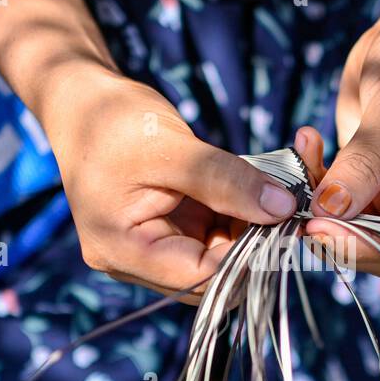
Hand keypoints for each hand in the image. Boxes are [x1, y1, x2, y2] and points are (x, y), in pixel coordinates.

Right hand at [45, 66, 299, 298]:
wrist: (82, 101)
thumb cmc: (111, 120)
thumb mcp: (170, 146)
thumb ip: (226, 180)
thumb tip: (284, 208)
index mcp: (124, 252)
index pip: (203, 278)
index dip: (251, 256)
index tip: (290, 219)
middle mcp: (136, 262)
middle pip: (216, 274)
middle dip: (259, 239)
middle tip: (297, 196)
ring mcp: (154, 248)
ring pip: (223, 254)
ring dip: (258, 223)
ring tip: (288, 179)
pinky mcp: (170, 230)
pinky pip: (218, 233)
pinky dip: (246, 210)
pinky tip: (269, 181)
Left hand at [306, 0, 379, 274]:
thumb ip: (364, 162)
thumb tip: (330, 212)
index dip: (363, 245)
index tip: (316, 229)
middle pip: (378, 242)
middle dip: (333, 228)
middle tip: (291, 205)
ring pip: (351, 223)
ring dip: (316, 200)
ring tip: (302, 150)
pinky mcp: (372, 177)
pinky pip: (337, 196)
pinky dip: (315, 176)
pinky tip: (306, 138)